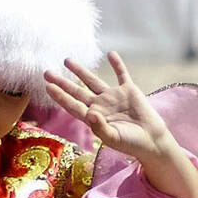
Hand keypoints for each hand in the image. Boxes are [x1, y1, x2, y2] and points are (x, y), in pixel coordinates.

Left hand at [44, 52, 172, 163]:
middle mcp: (100, 105)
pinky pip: (121, 74)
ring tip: (66, 60)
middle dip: (62, 82)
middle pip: (77, 91)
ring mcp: (113, 97)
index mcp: (94, 118)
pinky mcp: (129, 91)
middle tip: (47, 73)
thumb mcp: (113, 138)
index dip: (60, 97)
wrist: (151, 140)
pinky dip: (117, 64)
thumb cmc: (130, 143)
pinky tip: (111, 54)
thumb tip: (90, 114)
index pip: (73, 105)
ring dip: (80, 71)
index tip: (48, 88)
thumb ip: (100, 128)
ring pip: (93, 80)